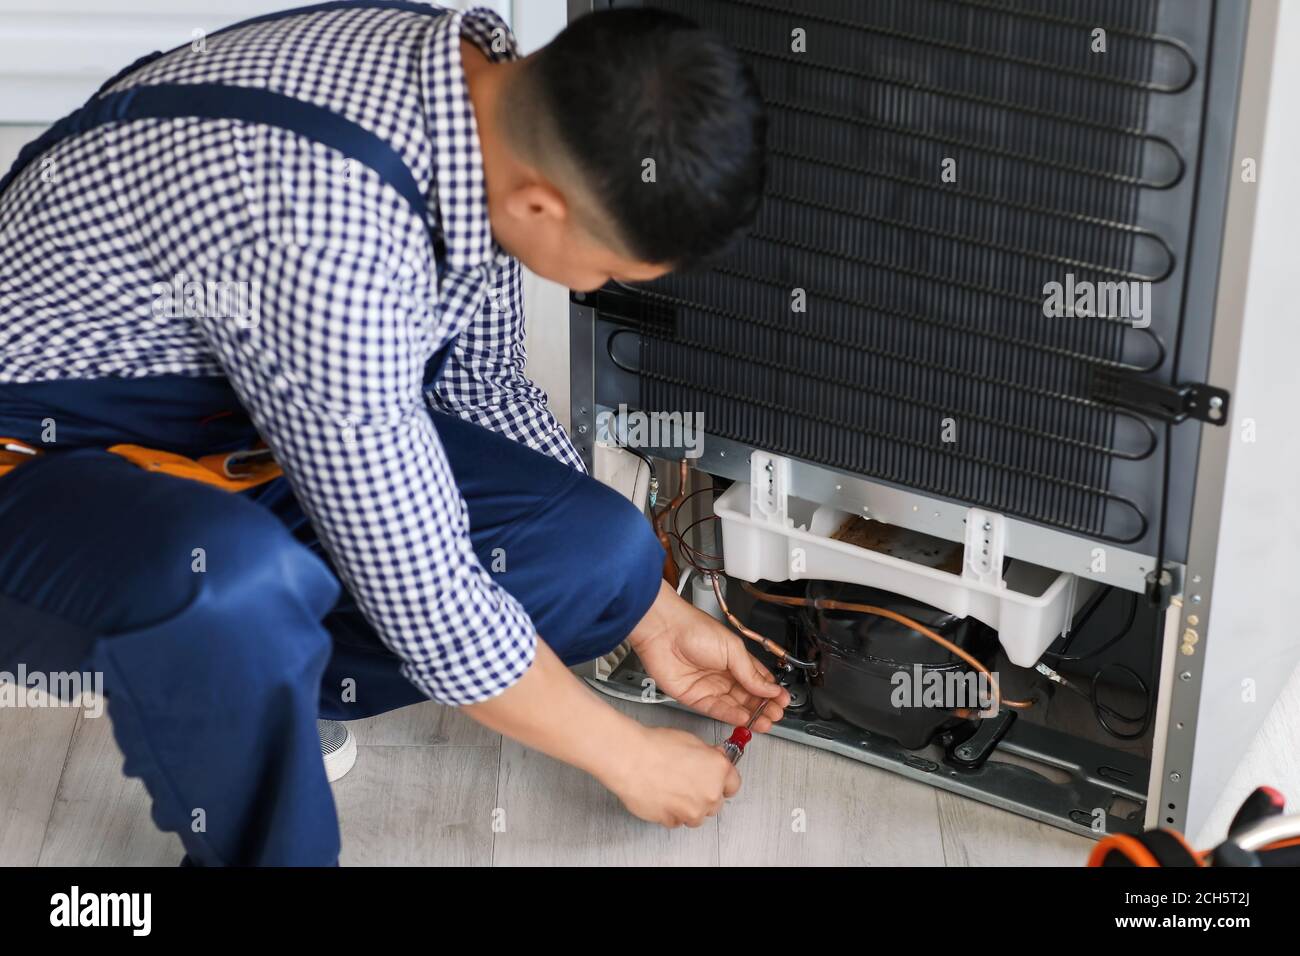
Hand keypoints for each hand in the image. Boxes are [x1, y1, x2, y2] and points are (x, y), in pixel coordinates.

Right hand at [600, 724, 740, 827]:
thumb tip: (713, 759)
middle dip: (704, 794)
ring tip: (671, 788)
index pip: (733, 785)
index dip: (722, 781)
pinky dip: (670, 812)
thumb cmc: (655, 747)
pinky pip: (676, 820)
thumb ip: (708, 755)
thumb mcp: (690, 740)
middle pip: (716, 803)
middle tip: (687, 781)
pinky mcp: (673, 821)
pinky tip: (661, 795)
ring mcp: (692, 811)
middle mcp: (710, 793)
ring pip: (697, 815)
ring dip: (688, 806)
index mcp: (718, 770)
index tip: (716, 781)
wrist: (630, 759)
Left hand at [629, 581, 789, 731]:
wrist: (663, 631)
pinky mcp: (694, 698)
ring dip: (750, 715)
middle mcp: (722, 674)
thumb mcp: (732, 649)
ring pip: (734, 706)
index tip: (782, 701)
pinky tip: (744, 718)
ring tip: (765, 722)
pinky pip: (717, 710)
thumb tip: (769, 688)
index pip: (758, 680)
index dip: (770, 691)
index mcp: (735, 658)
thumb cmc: (693, 629)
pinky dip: (732, 716)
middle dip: (763, 707)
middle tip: (775, 715)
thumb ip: (750, 672)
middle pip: (748, 696)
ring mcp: (709, 687)